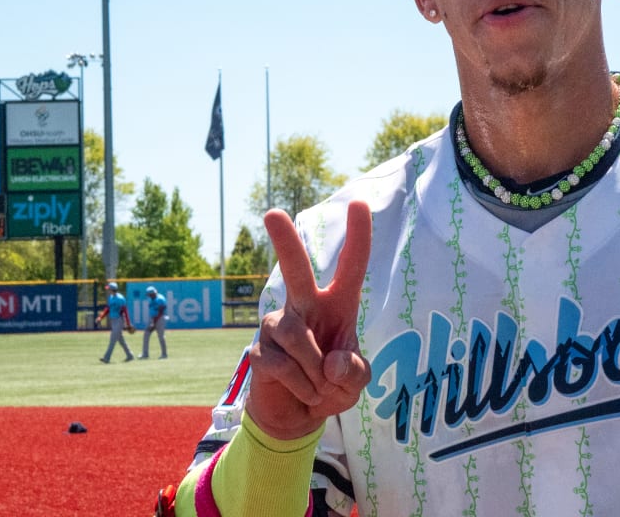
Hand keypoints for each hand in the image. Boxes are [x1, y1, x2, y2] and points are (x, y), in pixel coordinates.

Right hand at [246, 201, 371, 440]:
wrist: (299, 416)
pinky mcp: (259, 350)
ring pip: (295, 335)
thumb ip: (354, 372)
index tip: (360, 204)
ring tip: (322, 387)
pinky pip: (283, 364)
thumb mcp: (355, 383)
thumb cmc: (332, 387)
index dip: (358, 238)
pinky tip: (306, 392)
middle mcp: (304, 306)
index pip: (350, 267)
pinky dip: (303, 385)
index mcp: (337, 305)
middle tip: (272, 213)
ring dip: (315, 370)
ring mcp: (277, 325)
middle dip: (284, 241)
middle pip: (295, 270)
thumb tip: (331, 359)